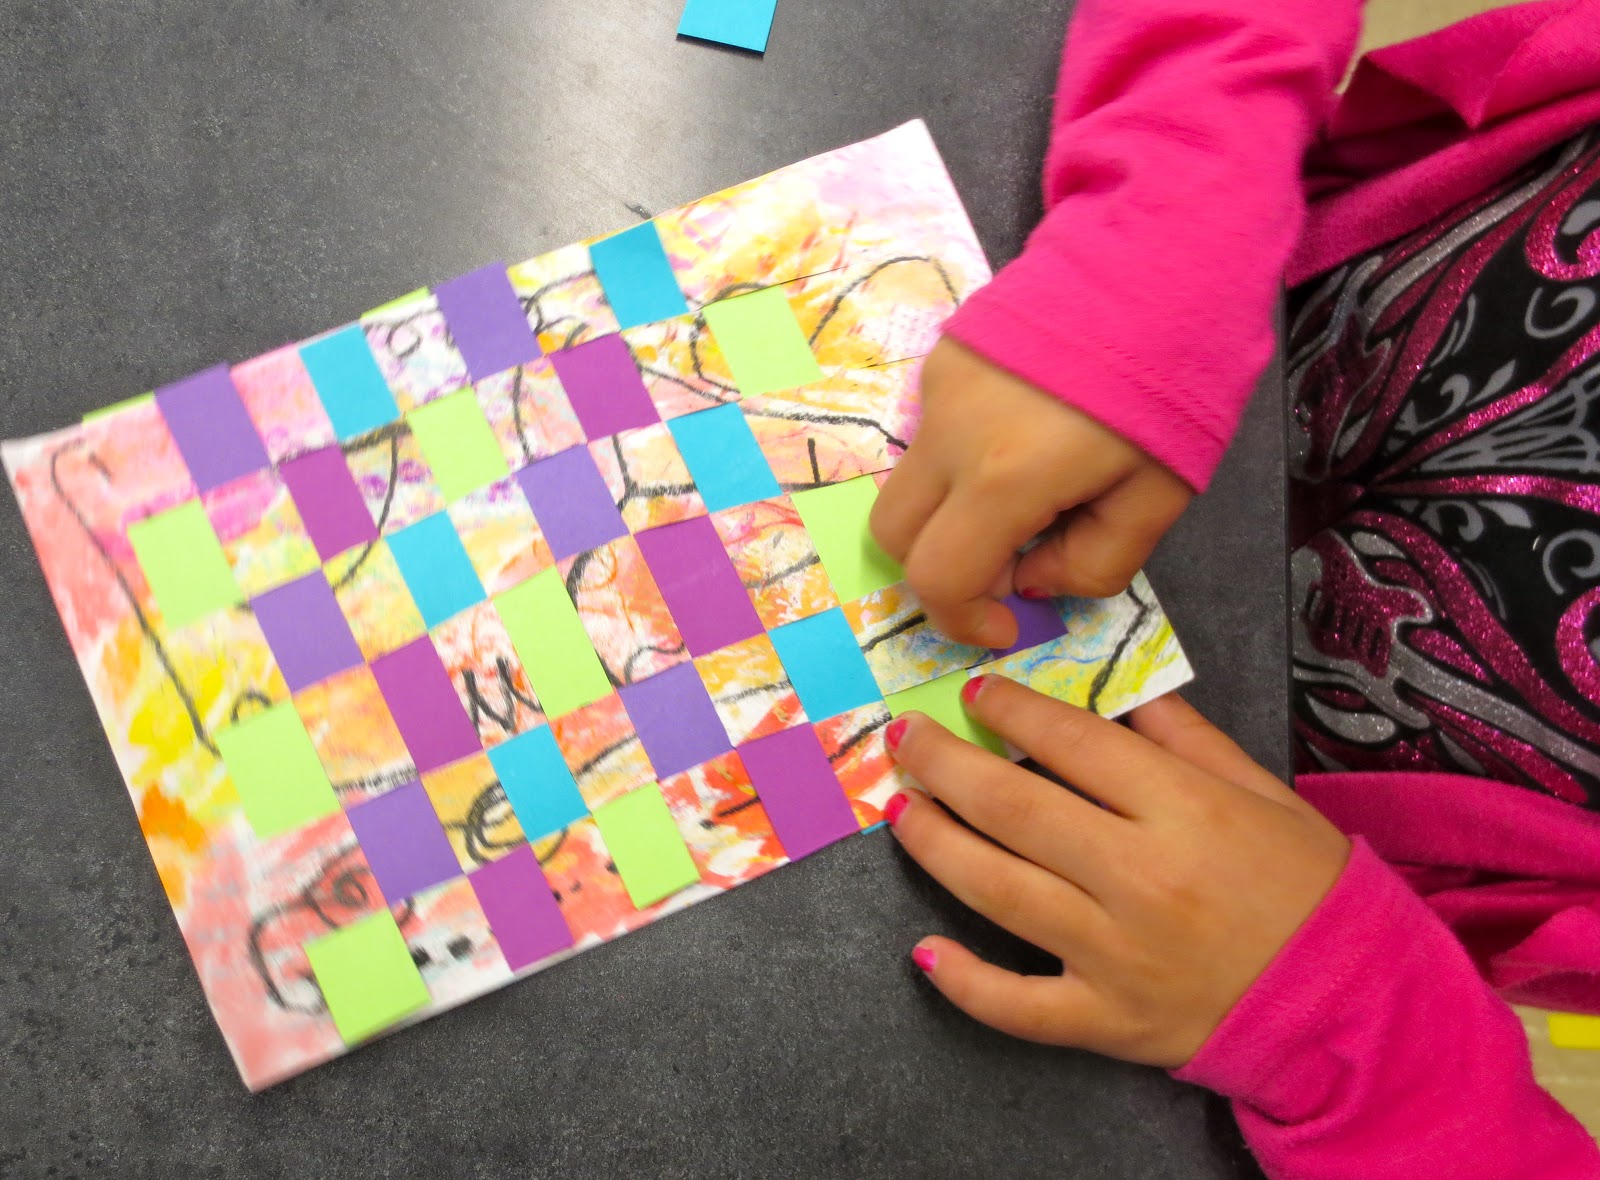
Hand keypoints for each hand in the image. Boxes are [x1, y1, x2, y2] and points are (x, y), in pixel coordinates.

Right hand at [871, 338, 1191, 648]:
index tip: (1008, 623)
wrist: (1161, 259)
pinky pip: (931, 435)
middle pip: (894, 536)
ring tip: (1026, 497)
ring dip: (949, 515)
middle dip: (940, 571)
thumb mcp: (1156, 499)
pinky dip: (960, 463)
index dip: (964, 620)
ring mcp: (936, 391)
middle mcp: (949, 436)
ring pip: (909, 484)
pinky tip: (1023, 439)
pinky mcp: (942, 359)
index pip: (939, 578)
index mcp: (1004, 478)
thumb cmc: (1173, 386)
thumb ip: (1092, 564)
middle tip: (1009, 566)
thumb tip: (1034, 579)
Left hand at [883, 678, 1349, 1068]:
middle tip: (906, 739)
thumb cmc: (1309, 887)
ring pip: (999, 892)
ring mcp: (1117, 956)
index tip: (974, 691)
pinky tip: (924, 953)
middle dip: (947, 765)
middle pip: (1015, 809)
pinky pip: (1018, 1005)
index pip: (1074, 744)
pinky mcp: (1109, 1021)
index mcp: (1184, 811)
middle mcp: (1140, 878)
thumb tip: (1119, 690)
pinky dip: (965, 983)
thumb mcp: (1264, 792)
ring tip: (901, 811)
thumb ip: (1187, 738)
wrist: (1355, 1005)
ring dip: (937, 847)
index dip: (1013, 710)